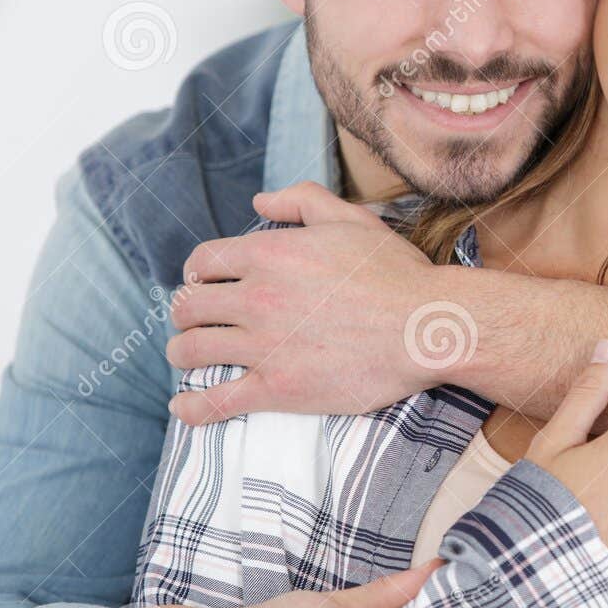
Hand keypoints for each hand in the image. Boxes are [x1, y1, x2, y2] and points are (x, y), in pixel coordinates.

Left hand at [165, 181, 441, 423]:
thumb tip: (260, 200)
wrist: (424, 327)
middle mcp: (256, 296)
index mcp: (269, 253)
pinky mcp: (278, 388)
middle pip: (188, 306)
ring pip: (191, 350)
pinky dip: (192, 408)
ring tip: (189, 357)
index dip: (196, 273)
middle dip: (185, 313)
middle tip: (195, 322)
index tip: (202, 284)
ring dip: (182, 353)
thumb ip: (302, 200)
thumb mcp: (351, 219)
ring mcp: (264, 345)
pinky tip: (184, 407)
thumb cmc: (395, 273)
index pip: (203, 261)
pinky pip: (216, 402)